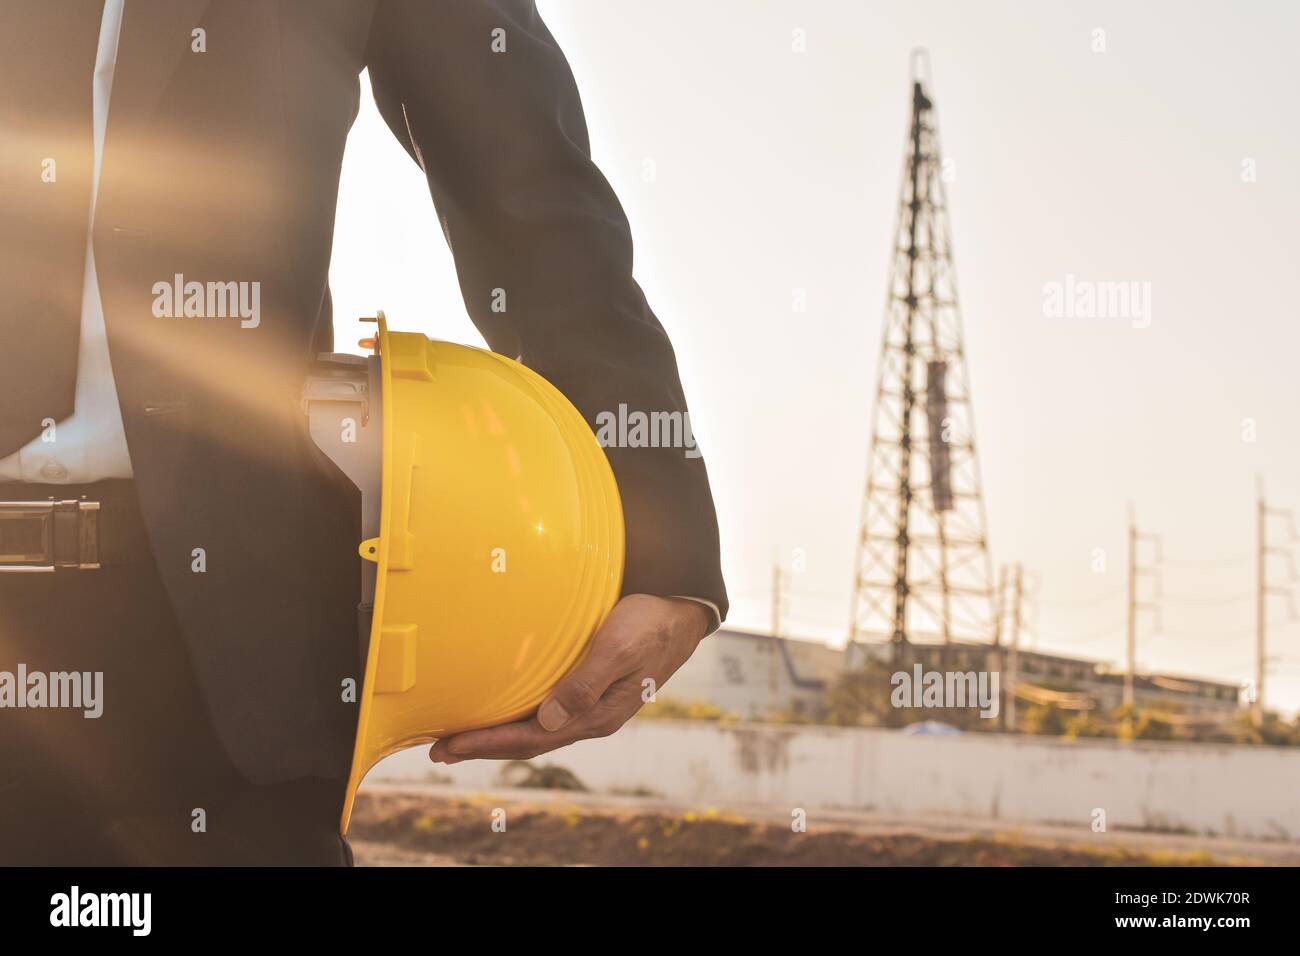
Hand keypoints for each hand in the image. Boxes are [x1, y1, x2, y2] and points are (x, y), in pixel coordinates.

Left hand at [428, 594, 711, 762]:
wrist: (680, 613)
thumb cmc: (649, 625)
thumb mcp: (618, 649)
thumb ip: (585, 685)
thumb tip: (548, 720)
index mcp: (597, 715)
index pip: (532, 739)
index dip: (488, 744)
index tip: (451, 745)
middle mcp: (590, 717)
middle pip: (528, 741)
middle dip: (483, 747)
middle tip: (439, 750)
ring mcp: (590, 705)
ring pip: (534, 729)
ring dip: (496, 734)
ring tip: (459, 737)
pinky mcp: (588, 688)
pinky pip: (544, 711)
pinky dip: (515, 716)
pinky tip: (501, 709)